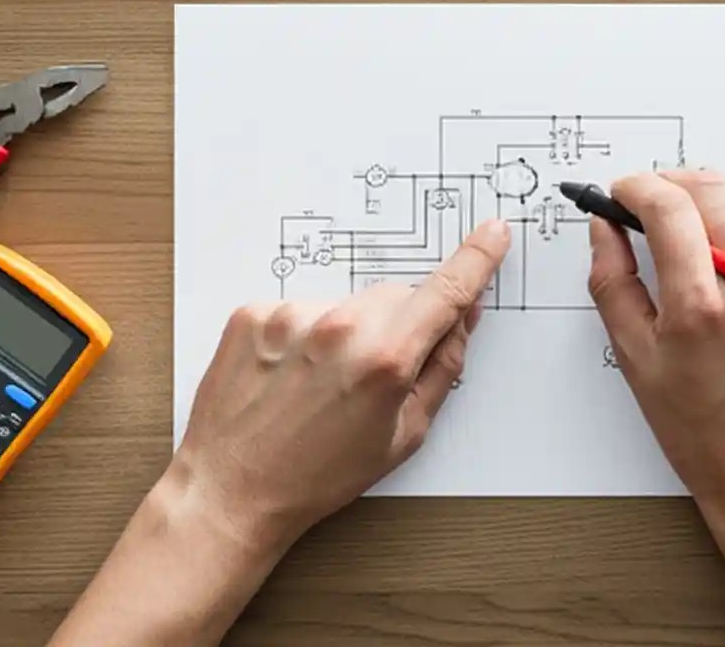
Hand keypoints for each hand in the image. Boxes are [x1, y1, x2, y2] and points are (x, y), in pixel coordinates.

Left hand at [174, 219, 510, 554]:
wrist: (232, 491)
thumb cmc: (318, 476)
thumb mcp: (402, 436)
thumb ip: (441, 370)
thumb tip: (463, 320)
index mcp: (385, 361)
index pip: (446, 292)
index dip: (477, 260)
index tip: (493, 232)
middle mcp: (339, 328)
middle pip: (395, 297)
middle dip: (400, 325)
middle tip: (375, 378)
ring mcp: (290, 316)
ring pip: (346, 306)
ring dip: (346, 334)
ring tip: (318, 387)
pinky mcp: (252, 315)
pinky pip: (299, 311)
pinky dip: (302, 338)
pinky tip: (288, 378)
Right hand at [587, 170, 724, 521]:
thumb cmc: (701, 431)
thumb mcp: (636, 359)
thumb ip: (614, 283)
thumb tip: (604, 231)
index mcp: (702, 305)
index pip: (668, 206)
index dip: (635, 187)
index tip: (618, 193)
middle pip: (712, 188)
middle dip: (670, 184)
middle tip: (641, 203)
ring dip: (703, 202)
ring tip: (674, 230)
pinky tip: (712, 257)